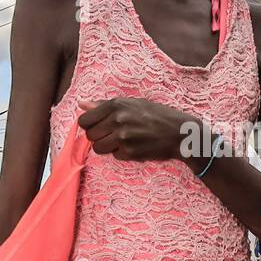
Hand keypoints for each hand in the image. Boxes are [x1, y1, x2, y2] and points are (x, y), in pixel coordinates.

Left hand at [77, 98, 195, 161]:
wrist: (179, 132)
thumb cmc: (157, 115)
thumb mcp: (132, 103)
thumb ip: (104, 105)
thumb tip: (81, 104)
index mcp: (116, 105)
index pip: (84, 120)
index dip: (90, 125)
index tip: (99, 126)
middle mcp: (117, 120)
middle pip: (90, 135)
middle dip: (99, 136)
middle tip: (114, 134)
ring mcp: (123, 138)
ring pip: (99, 148)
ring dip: (108, 147)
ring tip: (124, 141)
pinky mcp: (129, 153)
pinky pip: (115, 156)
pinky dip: (122, 154)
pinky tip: (135, 146)